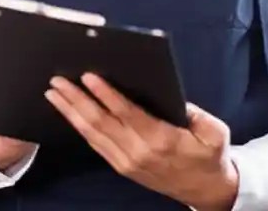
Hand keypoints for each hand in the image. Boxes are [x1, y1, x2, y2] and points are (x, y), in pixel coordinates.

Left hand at [45, 73, 239, 210]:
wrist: (207, 191)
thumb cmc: (210, 155)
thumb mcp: (213, 131)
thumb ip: (192, 111)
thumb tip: (167, 90)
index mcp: (162, 140)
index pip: (126, 113)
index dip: (105, 94)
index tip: (88, 76)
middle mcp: (139, 152)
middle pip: (101, 122)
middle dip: (76, 99)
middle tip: (57, 80)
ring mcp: (128, 162)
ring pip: (92, 134)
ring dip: (70, 112)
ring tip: (53, 93)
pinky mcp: (123, 167)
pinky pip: (96, 145)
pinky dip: (79, 128)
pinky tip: (68, 113)